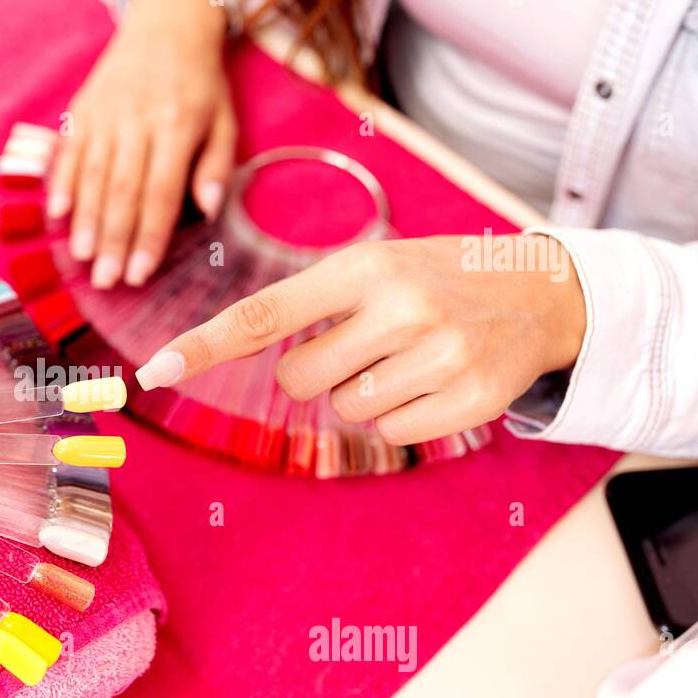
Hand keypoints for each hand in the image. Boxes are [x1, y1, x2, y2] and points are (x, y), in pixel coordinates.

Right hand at [49, 0, 234, 288]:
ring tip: (83, 259)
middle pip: (123, 190)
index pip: (161, 192)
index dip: (149, 237)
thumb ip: (216, 166)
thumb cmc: (200, 85)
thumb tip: (209, 211)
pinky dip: (61, 183)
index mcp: (177, 126)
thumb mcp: (224, 120)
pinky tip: (57, 215)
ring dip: (85, 220)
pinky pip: (69, 152)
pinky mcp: (83, 110)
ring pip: (92, 176)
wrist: (166, 26)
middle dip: (114, 240)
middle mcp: (138, 121)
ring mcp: (106, 115)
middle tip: (107, 281)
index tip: (141, 274)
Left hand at [134, 235, 586, 443]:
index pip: (265, 312)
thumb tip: (241, 348)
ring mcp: (439, 356)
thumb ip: (312, 302)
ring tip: (407, 357)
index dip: (205, 344)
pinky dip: (400, 416)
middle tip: (360, 346)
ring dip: (363, 393)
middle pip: (298, 380)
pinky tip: (433, 381)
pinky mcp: (469, 401)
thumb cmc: (436, 277)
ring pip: (345, 410)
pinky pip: (390, 434)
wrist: (542, 291)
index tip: (154, 369)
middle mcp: (400, 308)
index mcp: (364, 267)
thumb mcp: (377, 264)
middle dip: (315, 374)